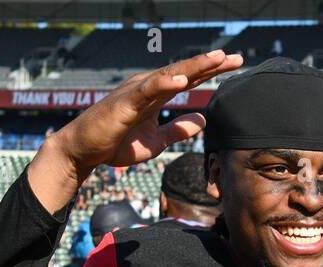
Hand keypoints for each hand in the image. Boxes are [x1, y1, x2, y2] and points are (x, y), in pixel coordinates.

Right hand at [47, 50, 243, 182]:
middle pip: (184, 71)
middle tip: (236, 58)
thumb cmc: (117, 143)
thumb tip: (203, 120)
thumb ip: (178, 130)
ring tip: (217, 59)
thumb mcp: (157, 141)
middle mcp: (148, 87)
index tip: (235, 65)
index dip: (212, 72)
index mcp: (157, 95)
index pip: (189, 79)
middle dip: (210, 64)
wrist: (86, 152)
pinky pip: (147, 90)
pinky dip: (165, 83)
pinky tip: (183, 80)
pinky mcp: (125, 103)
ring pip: (170, 74)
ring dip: (194, 66)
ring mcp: (136, 92)